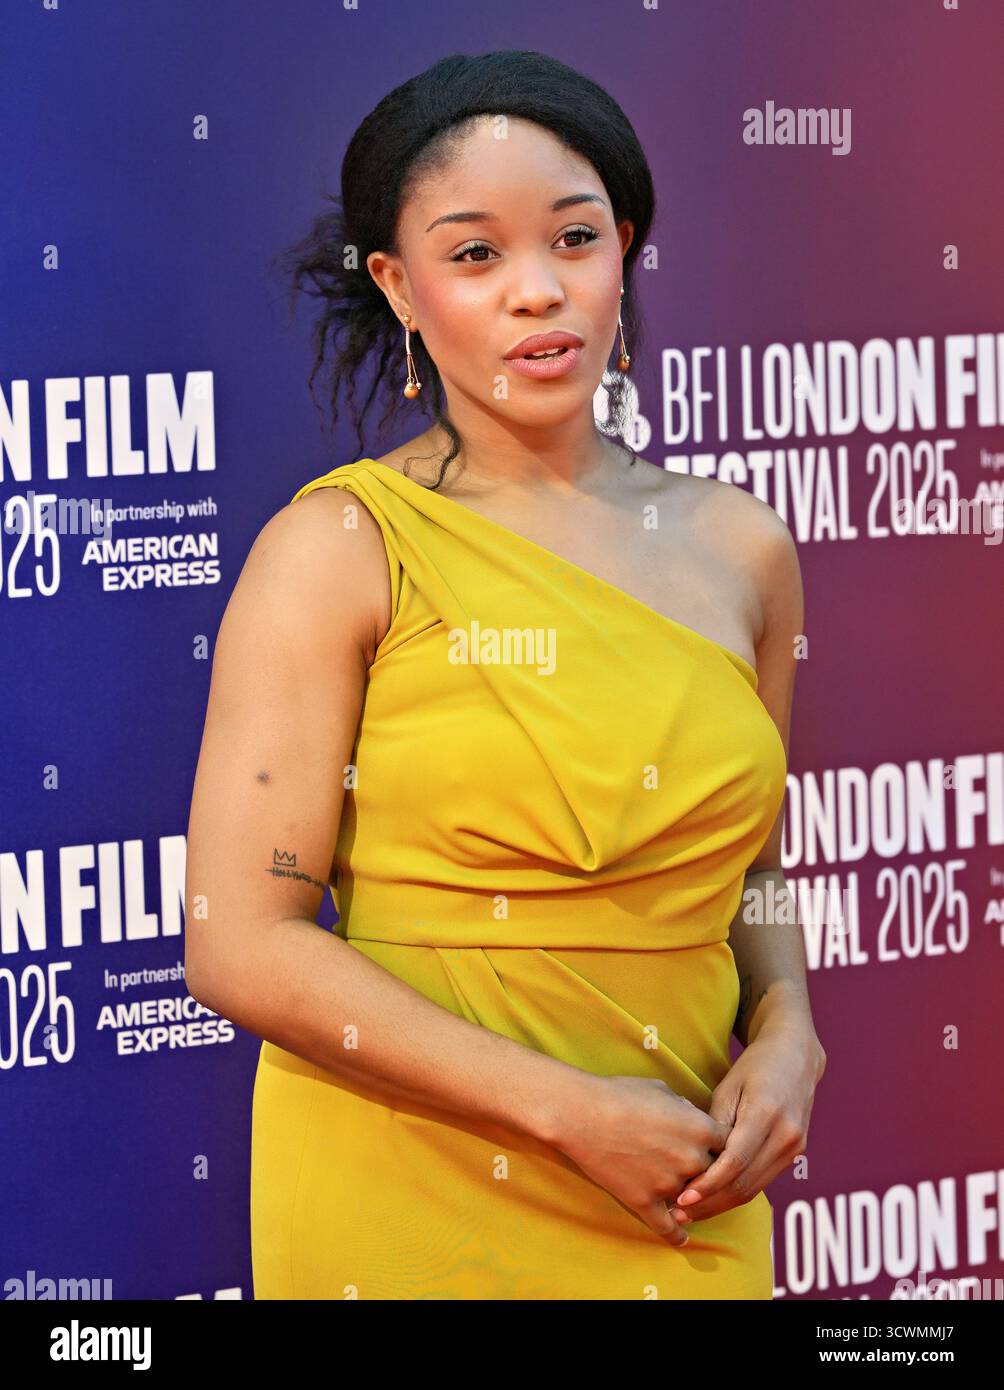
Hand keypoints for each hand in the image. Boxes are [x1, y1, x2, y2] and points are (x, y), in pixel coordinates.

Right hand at [549, 1072, 733, 1245]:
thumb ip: (685, 1108)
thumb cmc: (619, 1094)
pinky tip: (682, 1237)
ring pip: (692, 1199)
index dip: (724, 1147)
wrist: (581, 1114)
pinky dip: (677, 1234)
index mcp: (700, 1128)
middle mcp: (691, 1159)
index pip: (730, 1145)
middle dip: (705, 1170)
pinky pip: (669, 1227)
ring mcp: (669, 1183)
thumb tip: (692, 1119)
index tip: (715, 1149)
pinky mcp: (645, 1202)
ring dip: (688, 1197)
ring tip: (684, 1198)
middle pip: (714, 1174)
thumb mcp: (661, 1090)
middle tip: (693, 1168)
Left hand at [665, 1018, 825, 1226]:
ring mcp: (795, 1147)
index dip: (707, 1185)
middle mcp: (786, 1135)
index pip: (734, 1162)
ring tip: (691, 1212)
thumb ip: (714, 1125)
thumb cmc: (754, 1068)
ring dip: (722, 1204)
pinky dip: (737, 1192)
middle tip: (678, 1214)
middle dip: (710, 1203)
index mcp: (766, 1113)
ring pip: (755, 1188)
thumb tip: (694, 1161)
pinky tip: (714, 1198)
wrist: (796, 1058)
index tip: (682, 1198)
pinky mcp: (796, 1154)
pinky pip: (763, 1180)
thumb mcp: (728, 1088)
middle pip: (745, 1183)